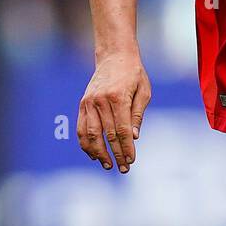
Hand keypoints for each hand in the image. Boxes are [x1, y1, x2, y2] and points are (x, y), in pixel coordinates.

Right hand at [77, 52, 150, 172]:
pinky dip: (85, 142)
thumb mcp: (143, 92)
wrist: (114, 56)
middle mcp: (100, 101)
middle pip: (107, 135)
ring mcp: (89, 102)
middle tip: (122, 168)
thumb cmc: (134, 74)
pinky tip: (93, 154)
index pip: (122, 130)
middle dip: (115, 154)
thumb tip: (133, 137)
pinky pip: (81, 127)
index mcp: (118, 97)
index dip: (126, 147)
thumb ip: (137, 115)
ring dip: (98, 152)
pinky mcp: (83, 104)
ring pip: (90, 134)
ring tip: (106, 164)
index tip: (131, 160)